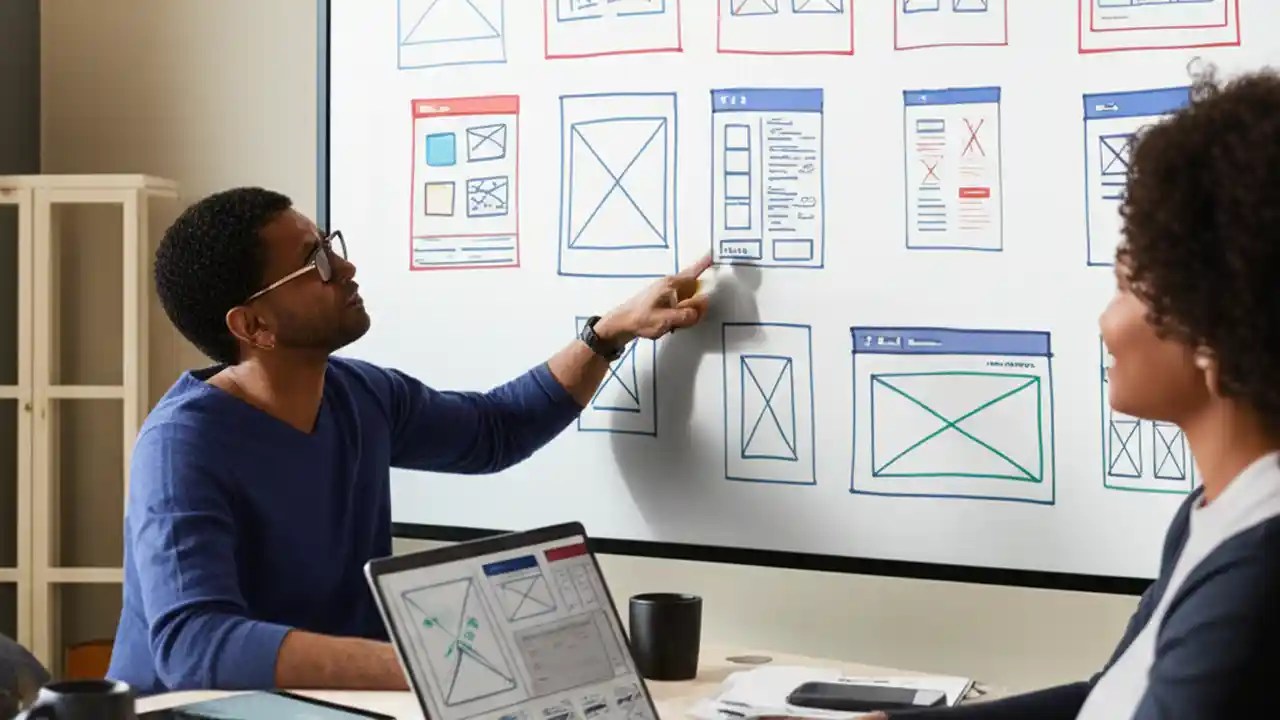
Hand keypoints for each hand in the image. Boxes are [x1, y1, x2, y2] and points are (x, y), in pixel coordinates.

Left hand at [595, 253, 712, 342]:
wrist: (621, 324)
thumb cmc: (641, 319)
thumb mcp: (665, 320)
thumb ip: (685, 315)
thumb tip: (700, 309)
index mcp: (671, 285)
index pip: (692, 272)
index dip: (703, 264)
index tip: (712, 253)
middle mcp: (670, 285)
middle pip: (694, 291)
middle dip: (695, 305)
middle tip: (685, 320)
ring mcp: (667, 293)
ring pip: (687, 300)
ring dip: (686, 313)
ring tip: (672, 325)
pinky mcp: (664, 301)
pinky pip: (680, 306)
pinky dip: (680, 316)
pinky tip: (670, 325)